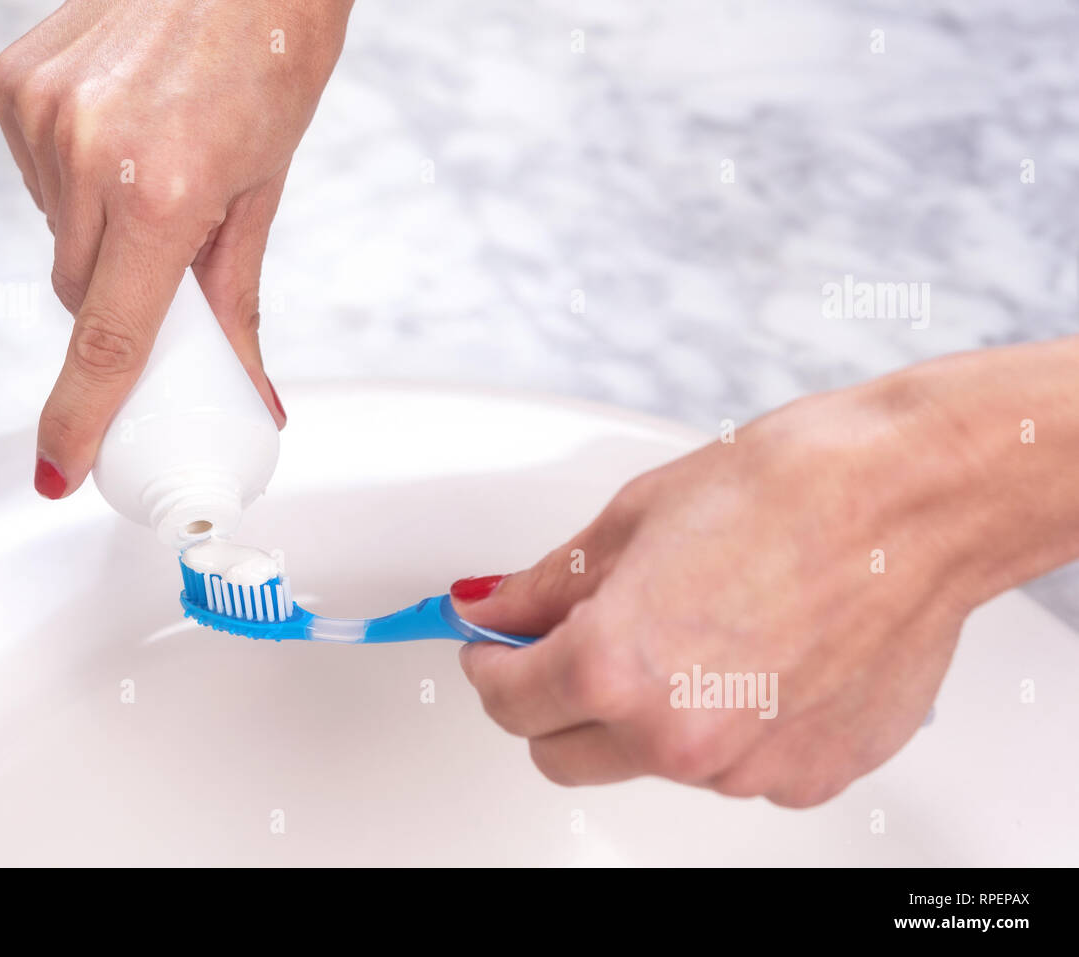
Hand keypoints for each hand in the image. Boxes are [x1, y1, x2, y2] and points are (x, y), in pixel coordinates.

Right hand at [0, 0, 351, 496]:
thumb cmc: (274, 50)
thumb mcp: (263, 189)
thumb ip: (234, 300)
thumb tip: (245, 388)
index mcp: (163, 192)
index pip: (109, 339)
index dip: (81, 415)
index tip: (58, 468)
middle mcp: (88, 154)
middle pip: (83, 293)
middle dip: (124, 297)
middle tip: (169, 251)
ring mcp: (41, 114)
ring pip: (58, 237)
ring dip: (102, 233)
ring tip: (154, 164)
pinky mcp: (14, 83)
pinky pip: (36, 179)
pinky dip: (73, 179)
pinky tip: (118, 133)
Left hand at [453, 342, 1078, 805]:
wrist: (914, 499)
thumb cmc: (791, 490)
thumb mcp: (634, 519)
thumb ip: (548, 584)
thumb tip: (495, 607)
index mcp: (613, 669)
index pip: (507, 702)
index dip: (491, 666)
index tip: (496, 648)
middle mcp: (675, 737)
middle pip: (563, 756)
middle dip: (552, 703)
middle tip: (573, 644)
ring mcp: (745, 767)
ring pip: (649, 763)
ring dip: (645, 715)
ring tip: (696, 631)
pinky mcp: (807, 775)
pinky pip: (732, 765)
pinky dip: (725, 725)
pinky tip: (755, 657)